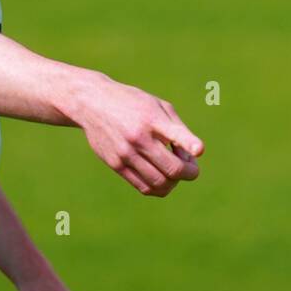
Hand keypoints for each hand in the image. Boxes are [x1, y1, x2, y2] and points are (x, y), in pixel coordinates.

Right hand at [73, 77, 203, 196]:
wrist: (92, 103)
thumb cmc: (132, 103)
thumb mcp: (157, 105)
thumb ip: (177, 129)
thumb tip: (193, 155)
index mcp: (152, 118)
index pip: (174, 133)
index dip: (189, 144)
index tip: (198, 150)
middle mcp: (139, 137)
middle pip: (173, 169)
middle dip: (189, 172)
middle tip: (190, 166)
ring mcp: (125, 154)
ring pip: (159, 183)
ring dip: (174, 182)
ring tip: (174, 171)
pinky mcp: (116, 165)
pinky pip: (144, 187)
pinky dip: (159, 187)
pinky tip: (161, 176)